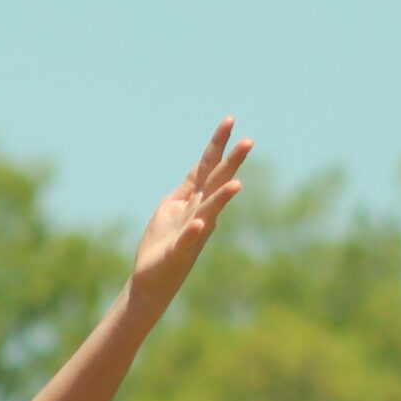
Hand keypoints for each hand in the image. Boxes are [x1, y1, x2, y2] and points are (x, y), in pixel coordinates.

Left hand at [129, 118, 250, 312]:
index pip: (208, 166)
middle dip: (232, 163)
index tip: (229, 120)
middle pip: (216, 182)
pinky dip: (194, 230)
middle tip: (249, 142)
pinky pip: (189, 239)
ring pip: (210, 210)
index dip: (217, 143)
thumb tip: (200, 164)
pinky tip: (201, 223)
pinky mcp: (180, 251)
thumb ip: (188, 187)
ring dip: (223, 197)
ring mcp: (192, 231)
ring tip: (236, 184)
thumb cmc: (163, 243)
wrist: (152, 280)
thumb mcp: (173, 206)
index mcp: (195, 199)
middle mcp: (199, 212)